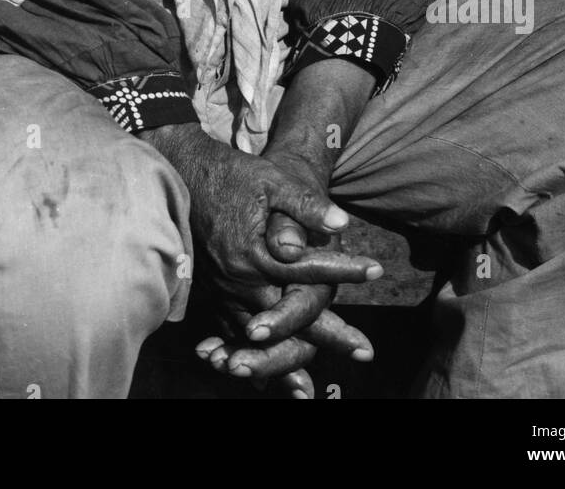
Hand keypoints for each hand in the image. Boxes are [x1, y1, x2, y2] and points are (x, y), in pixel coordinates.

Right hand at [143, 124, 381, 394]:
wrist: (186, 174)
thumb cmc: (233, 175)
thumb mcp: (271, 179)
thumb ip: (304, 202)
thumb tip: (341, 222)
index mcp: (254, 253)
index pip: (308, 269)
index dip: (344, 269)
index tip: (377, 270)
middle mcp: (238, 280)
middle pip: (288, 318)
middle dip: (328, 335)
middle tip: (365, 350)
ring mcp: (223, 292)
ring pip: (257, 339)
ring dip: (286, 364)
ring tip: (311, 390)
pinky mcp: (212, 296)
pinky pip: (233, 336)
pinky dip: (253, 359)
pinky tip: (264, 381)